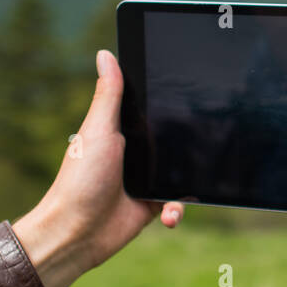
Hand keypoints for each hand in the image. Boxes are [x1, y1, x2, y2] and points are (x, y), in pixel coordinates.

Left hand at [13, 50, 183, 286]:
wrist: (77, 233)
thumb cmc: (80, 180)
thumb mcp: (99, 131)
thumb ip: (109, 96)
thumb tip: (106, 53)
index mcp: (121, 131)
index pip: (150, 110)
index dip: (169, 104)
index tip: (193, 95)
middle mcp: (135, 153)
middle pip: (172, 141)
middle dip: (190, 146)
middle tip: (209, 144)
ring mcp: (145, 180)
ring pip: (181, 172)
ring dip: (187, 184)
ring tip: (178, 192)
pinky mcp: (153, 205)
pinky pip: (178, 202)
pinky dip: (178, 209)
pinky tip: (169, 215)